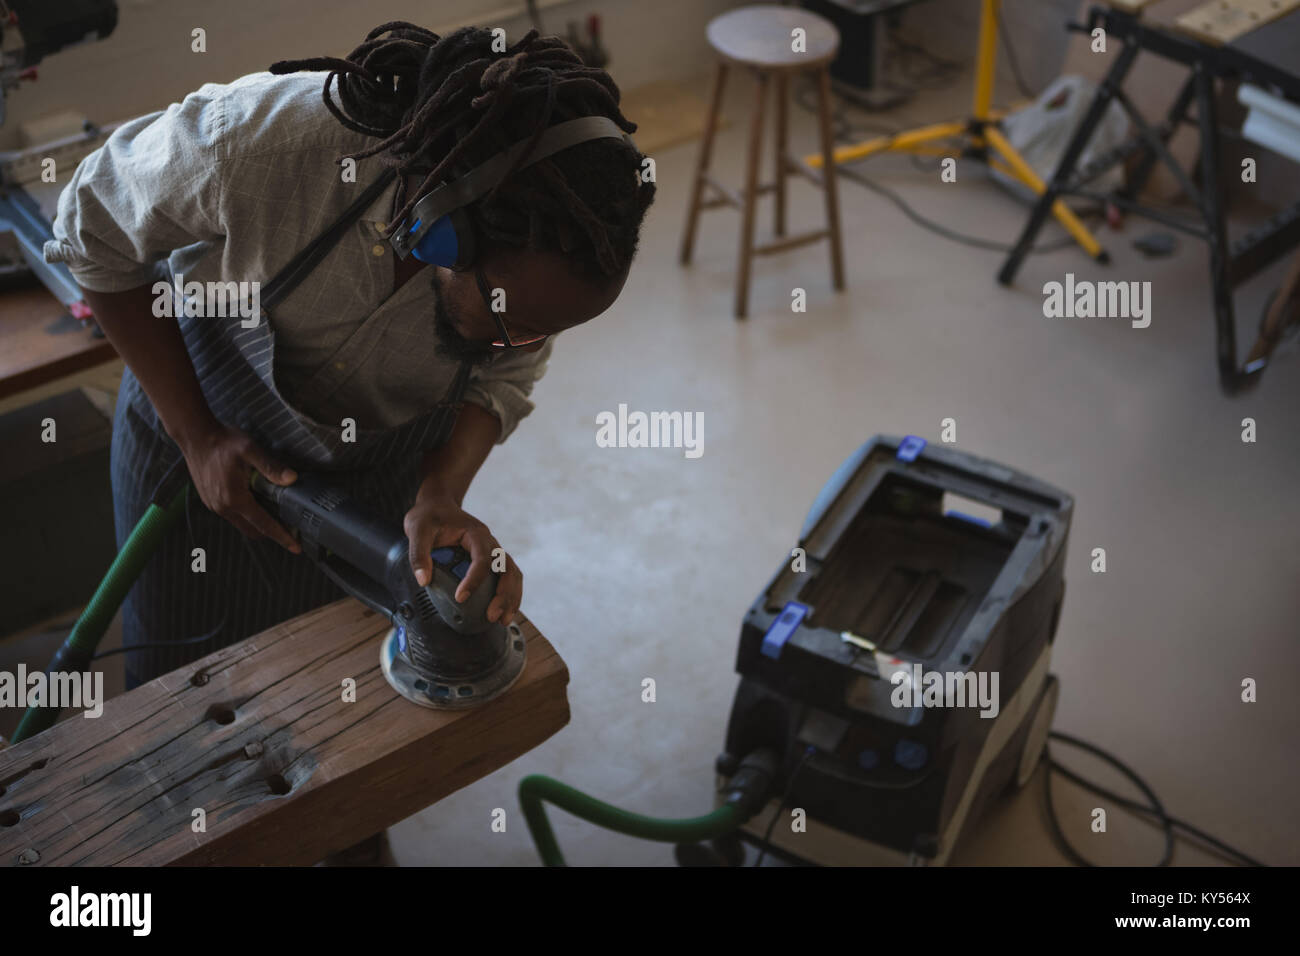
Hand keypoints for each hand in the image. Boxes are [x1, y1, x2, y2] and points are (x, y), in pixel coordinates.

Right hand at [179, 423, 300, 552]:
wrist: (196, 436)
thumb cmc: (224, 442)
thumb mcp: (250, 450)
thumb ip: (271, 467)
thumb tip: (292, 479)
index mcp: (235, 498)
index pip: (264, 524)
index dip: (282, 537)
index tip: (296, 548)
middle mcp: (223, 507)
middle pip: (253, 530)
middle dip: (272, 533)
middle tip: (292, 529)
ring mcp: (214, 506)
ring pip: (242, 524)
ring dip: (259, 524)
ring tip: (277, 515)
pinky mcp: (210, 501)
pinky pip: (232, 516)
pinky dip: (247, 516)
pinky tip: (257, 503)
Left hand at [403, 493, 521, 624]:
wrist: (438, 505)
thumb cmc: (429, 516)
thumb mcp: (417, 530)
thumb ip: (419, 554)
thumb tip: (424, 581)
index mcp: (475, 533)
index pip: (483, 558)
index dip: (475, 579)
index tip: (461, 597)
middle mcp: (490, 542)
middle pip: (506, 568)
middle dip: (503, 594)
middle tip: (491, 616)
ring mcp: (492, 551)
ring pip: (512, 574)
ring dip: (511, 597)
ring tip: (503, 620)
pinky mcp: (490, 560)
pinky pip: (507, 577)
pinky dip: (509, 595)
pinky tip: (503, 612)